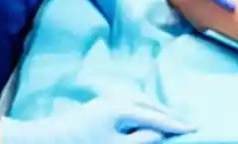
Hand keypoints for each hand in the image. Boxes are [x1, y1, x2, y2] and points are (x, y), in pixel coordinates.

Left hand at [1, 93, 194, 142]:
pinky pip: (130, 104)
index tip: (196, 128)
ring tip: (169, 119)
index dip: (176, 124)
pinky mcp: (98, 107)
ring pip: (139, 102)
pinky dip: (142, 109)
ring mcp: (106, 100)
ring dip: (155, 110)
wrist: (41, 141)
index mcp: (122, 107)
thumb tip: (159, 132)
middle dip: (168, 113)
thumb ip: (140, 140)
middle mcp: (116, 98)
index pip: (156, 117)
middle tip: (187, 122)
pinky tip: (143, 116)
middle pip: (149, 104)